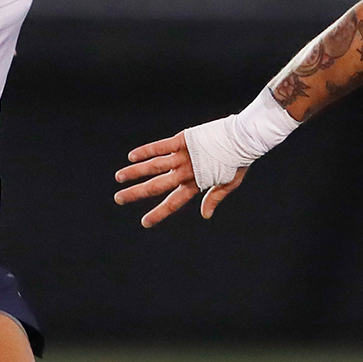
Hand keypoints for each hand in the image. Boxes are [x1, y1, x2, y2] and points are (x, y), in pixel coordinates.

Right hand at [113, 131, 245, 226]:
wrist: (243, 138)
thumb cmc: (238, 161)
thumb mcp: (229, 183)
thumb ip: (214, 198)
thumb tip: (205, 216)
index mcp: (196, 183)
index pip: (173, 202)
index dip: (158, 213)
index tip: (145, 223)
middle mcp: (186, 171)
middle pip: (156, 185)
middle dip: (136, 193)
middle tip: (119, 199)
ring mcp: (183, 155)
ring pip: (153, 165)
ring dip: (134, 172)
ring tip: (118, 177)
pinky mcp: (183, 140)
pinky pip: (160, 146)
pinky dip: (146, 151)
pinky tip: (131, 156)